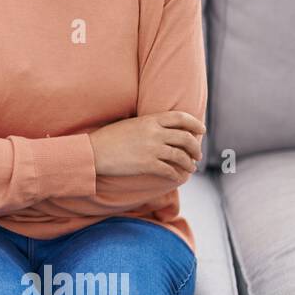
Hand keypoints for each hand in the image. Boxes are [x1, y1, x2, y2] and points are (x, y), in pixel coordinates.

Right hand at [88, 111, 205, 180]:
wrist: (93, 152)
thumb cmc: (108, 138)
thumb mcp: (131, 124)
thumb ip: (149, 125)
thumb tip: (164, 132)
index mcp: (150, 119)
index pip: (181, 117)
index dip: (195, 123)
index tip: (201, 130)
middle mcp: (155, 133)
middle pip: (186, 138)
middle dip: (196, 148)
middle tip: (197, 154)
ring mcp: (152, 149)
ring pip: (181, 156)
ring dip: (189, 163)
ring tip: (191, 168)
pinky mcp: (148, 165)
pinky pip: (170, 170)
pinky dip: (177, 175)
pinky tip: (178, 177)